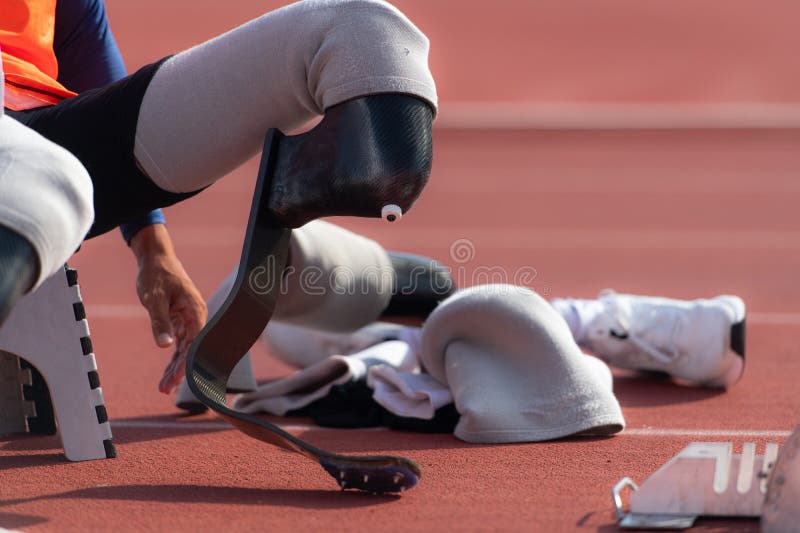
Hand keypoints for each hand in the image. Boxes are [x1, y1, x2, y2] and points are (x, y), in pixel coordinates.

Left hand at [130, 224, 206, 393]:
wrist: (156, 259)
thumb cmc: (156, 275)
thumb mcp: (154, 298)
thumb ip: (160, 322)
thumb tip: (164, 346)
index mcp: (195, 311)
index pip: (195, 343)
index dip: (187, 363)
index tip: (177, 378)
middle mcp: (196, 318)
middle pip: (191, 350)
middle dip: (180, 371)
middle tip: (164, 389)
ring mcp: (189, 320)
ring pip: (185, 349)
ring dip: (175, 368)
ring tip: (163, 388)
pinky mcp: (180, 321)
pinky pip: (179, 344)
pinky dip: (173, 358)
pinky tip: (167, 373)